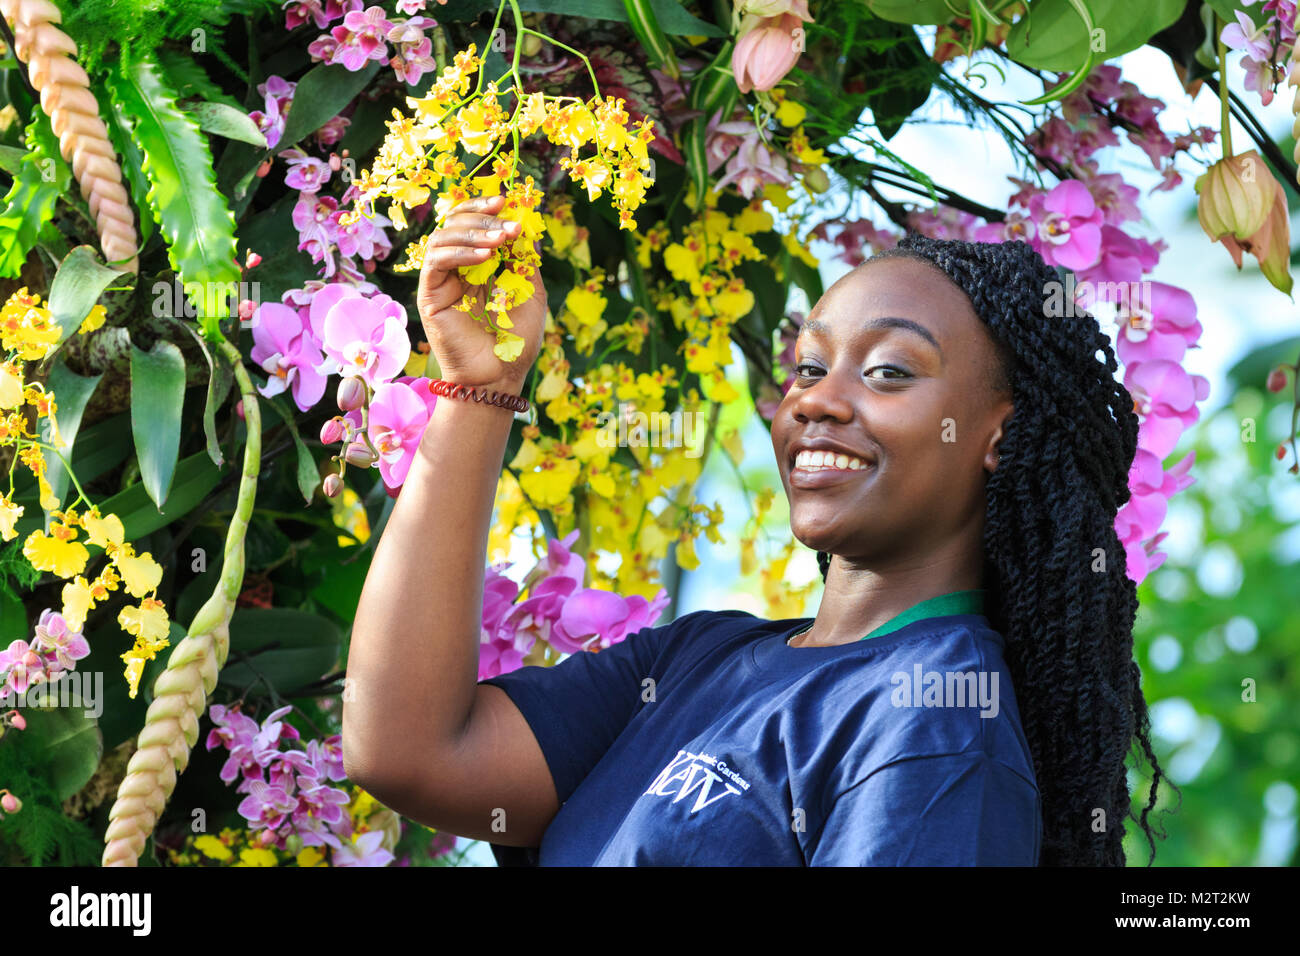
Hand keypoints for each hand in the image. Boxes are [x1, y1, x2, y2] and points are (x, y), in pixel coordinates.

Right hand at [416, 192, 546, 392]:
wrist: (500, 377)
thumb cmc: (516, 342)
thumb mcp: (530, 293)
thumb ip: (525, 261)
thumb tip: (525, 227)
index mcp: (480, 265)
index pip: (473, 224)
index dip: (486, 207)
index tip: (508, 199)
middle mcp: (457, 269)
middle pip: (455, 223)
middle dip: (483, 216)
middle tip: (508, 219)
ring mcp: (441, 281)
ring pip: (442, 237)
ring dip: (473, 231)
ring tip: (500, 239)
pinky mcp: (429, 295)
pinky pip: (436, 261)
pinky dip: (459, 252)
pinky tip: (484, 256)